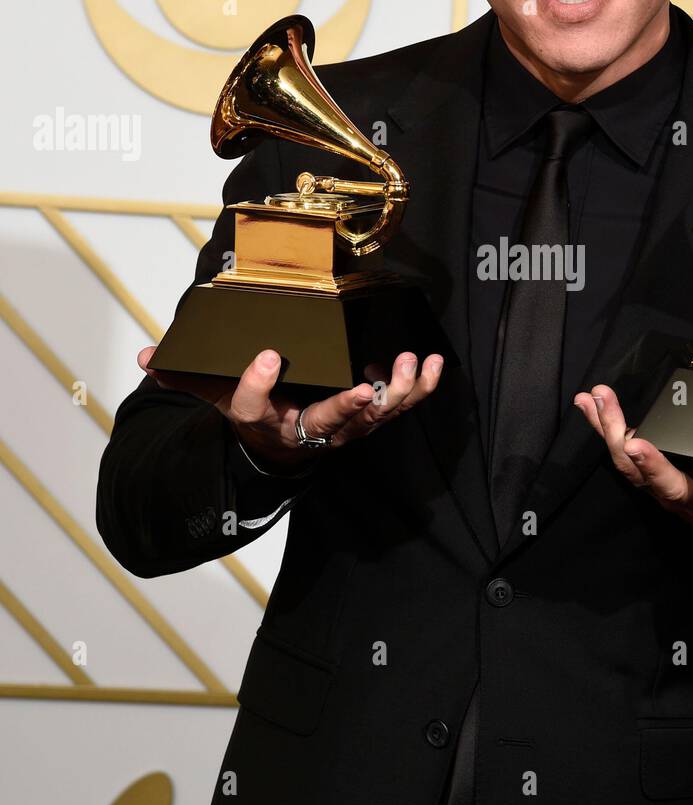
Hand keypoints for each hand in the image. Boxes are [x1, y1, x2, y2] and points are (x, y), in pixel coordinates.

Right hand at [138, 346, 443, 472]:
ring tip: (408, 363)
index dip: (259, 384)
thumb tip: (148, 359)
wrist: (281, 448)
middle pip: (328, 422)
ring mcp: (344, 427)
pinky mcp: (370, 418)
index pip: (254, 407)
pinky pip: (400, 406)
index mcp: (264, 421)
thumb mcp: (215, 398)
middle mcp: (307, 430)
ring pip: (375, 418)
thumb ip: (186, 375)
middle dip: (349, 408)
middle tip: (365, 388)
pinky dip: (419, 387)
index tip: (267, 356)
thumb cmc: (253, 413)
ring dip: (396, 392)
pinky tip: (433, 363)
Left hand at [574, 383, 692, 552]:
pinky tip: (586, 402)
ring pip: (633, 470)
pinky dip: (602, 430)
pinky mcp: (649, 481)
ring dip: (613, 435)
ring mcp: (667, 495)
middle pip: (667, 488)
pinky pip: (619, 457)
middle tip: (634, 439)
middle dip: (650, 464)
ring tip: (599, 399)